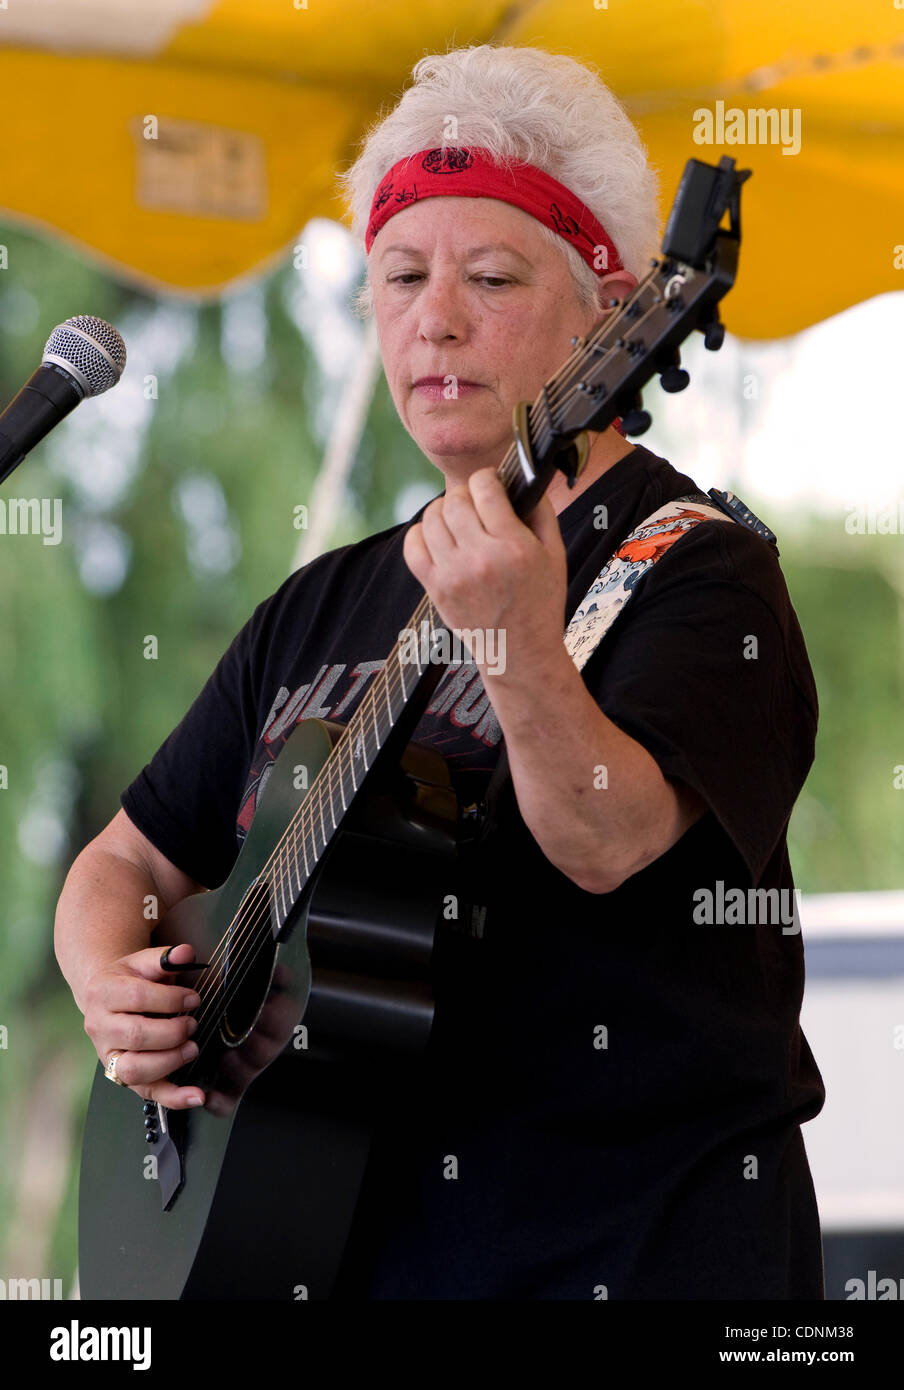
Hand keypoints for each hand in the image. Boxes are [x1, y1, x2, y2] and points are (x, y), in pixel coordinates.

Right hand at [82, 941, 204, 1108]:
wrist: (109, 997)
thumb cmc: (132, 979)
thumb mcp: (144, 962)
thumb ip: (166, 957)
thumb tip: (186, 953)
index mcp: (102, 992)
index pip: (137, 997)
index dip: (170, 999)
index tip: (193, 999)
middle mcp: (99, 1026)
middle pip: (135, 1035)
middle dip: (172, 1031)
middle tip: (192, 1024)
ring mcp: (108, 1055)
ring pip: (133, 1069)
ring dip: (170, 1061)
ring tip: (191, 1048)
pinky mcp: (122, 1076)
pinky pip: (146, 1092)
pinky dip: (174, 1097)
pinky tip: (196, 1095)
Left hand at [402, 467, 567, 681]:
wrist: (519, 652)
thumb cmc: (541, 602)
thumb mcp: (556, 554)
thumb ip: (541, 512)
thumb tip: (522, 477)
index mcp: (514, 547)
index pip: (485, 488)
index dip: (488, 478)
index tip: (492, 483)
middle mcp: (479, 559)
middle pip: (455, 500)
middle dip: (465, 494)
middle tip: (476, 504)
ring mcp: (452, 575)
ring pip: (431, 518)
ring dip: (443, 511)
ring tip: (457, 520)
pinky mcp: (435, 588)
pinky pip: (412, 545)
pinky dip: (420, 533)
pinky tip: (437, 537)